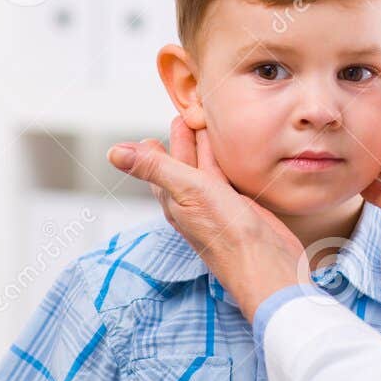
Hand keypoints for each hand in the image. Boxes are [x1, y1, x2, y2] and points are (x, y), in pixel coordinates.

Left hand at [107, 117, 305, 320]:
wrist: (267, 265)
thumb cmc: (228, 235)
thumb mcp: (188, 192)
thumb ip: (155, 168)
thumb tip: (113, 152)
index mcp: (175, 198)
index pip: (161, 162)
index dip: (161, 142)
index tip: (165, 119)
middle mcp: (194, 201)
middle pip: (185, 163)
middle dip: (184, 139)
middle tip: (185, 115)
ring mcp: (219, 205)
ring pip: (208, 168)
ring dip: (206, 147)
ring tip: (207, 125)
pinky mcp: (242, 208)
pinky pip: (229, 178)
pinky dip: (228, 161)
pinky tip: (234, 155)